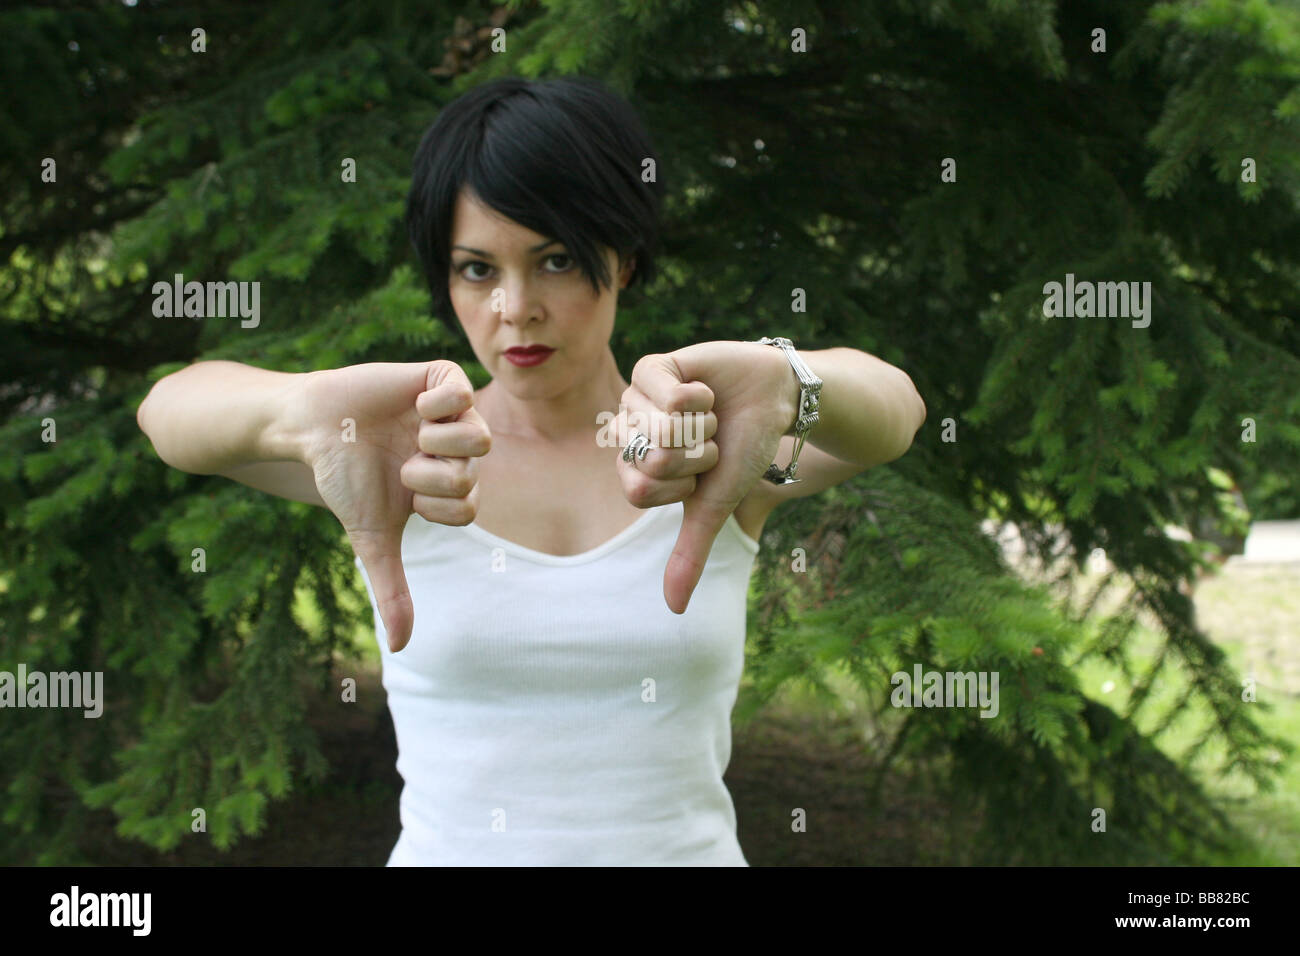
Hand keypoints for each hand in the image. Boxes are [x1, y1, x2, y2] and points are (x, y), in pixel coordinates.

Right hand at [298, 361, 490, 651]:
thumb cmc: (346, 481)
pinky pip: (462, 391)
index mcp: (451, 485)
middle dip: (430, 475)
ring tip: (410, 433)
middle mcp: (459, 450)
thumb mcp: (372, 538)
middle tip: (403, 461)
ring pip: (478, 436)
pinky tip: (413, 406)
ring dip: (435, 442)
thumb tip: (402, 648)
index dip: (431, 505)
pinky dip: (436, 403)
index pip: (467, 508)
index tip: (402, 493)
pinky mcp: (440, 379)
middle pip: (474, 474)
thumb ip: (392, 590)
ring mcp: (453, 414)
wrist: (312, 428)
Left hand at [614, 341, 796, 613]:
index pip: (639, 491)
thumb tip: (674, 609)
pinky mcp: (651, 367)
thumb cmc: (742, 451)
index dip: (683, 484)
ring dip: (700, 425)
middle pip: (648, 461)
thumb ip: (691, 552)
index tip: (702, 470)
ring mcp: (635, 399)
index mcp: (636, 469)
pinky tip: (704, 389)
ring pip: (659, 429)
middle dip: (695, 454)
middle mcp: (629, 434)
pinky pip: (666, 394)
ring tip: (708, 414)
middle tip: (708, 439)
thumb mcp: (715, 506)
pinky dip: (698, 396)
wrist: (775, 403)